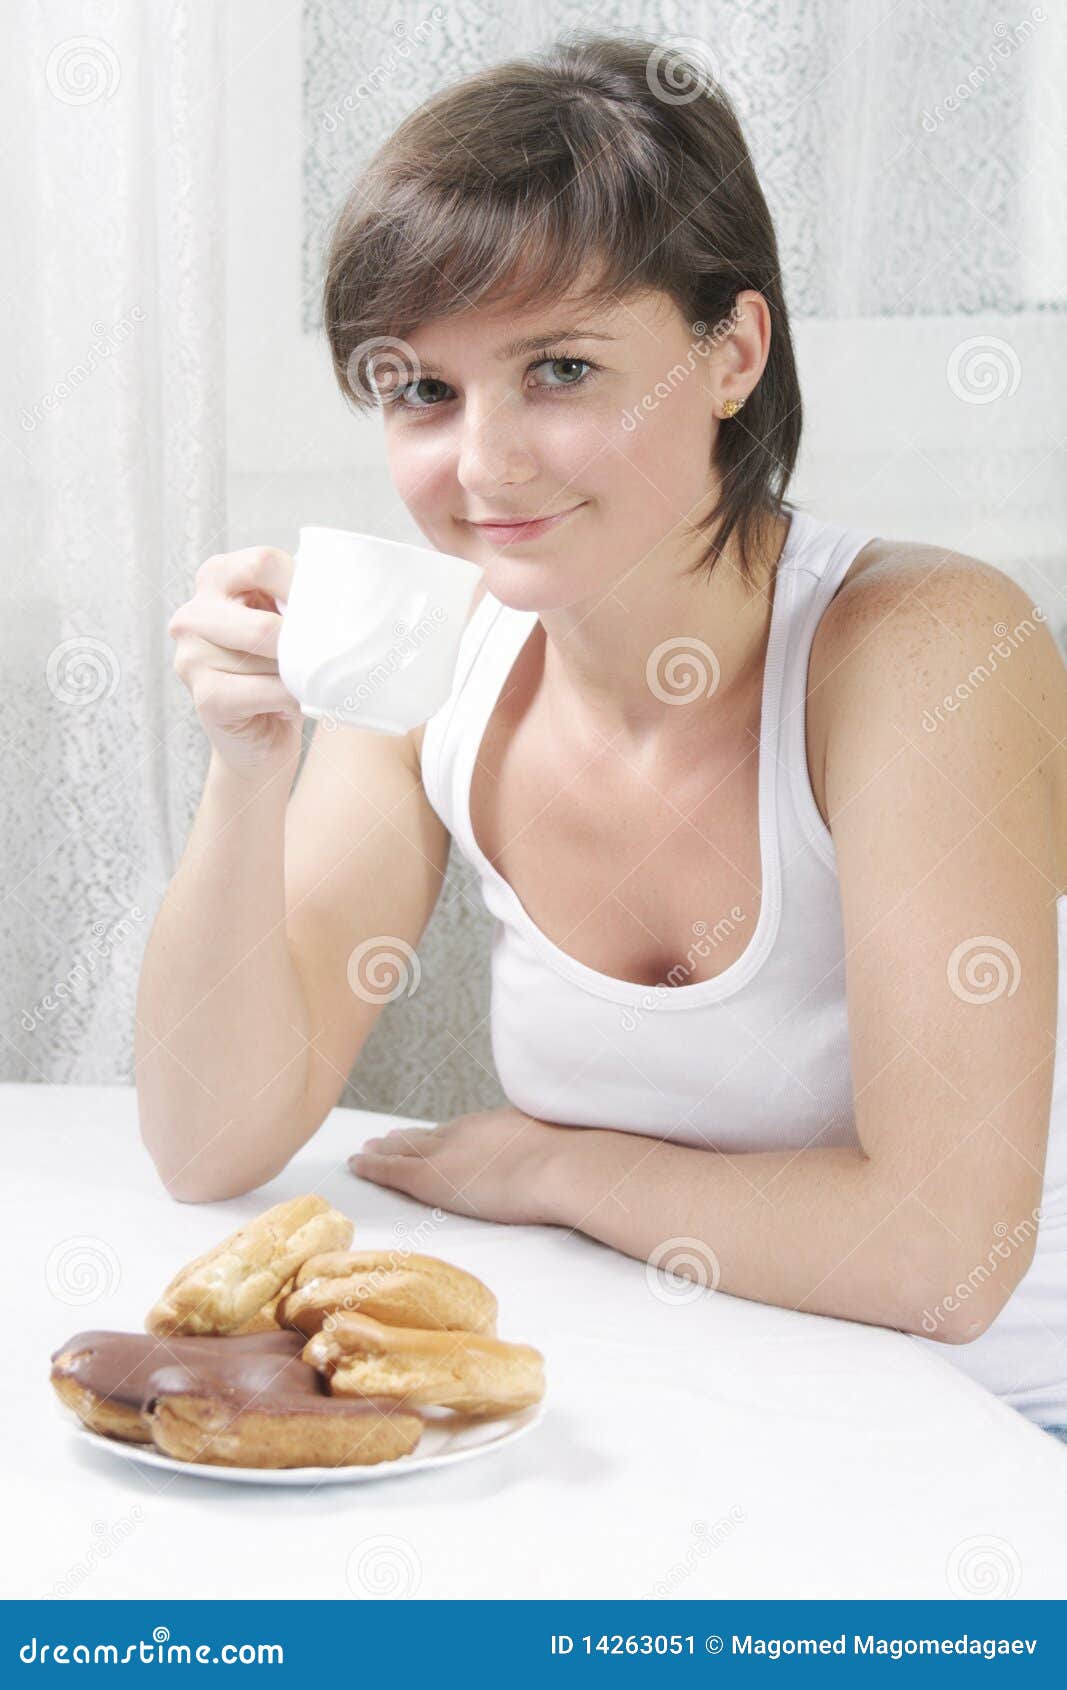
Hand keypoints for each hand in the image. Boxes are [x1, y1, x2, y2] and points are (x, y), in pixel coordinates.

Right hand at [168, 546, 302, 780]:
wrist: (260, 738)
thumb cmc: (278, 669)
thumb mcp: (286, 620)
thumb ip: (298, 599)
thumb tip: (340, 595)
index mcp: (215, 578)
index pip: (264, 563)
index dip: (303, 587)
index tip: (325, 610)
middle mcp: (193, 613)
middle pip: (265, 624)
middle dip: (301, 646)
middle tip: (318, 657)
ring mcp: (192, 656)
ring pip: (271, 659)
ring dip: (296, 676)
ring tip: (293, 683)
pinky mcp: (205, 696)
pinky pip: (270, 692)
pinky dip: (292, 701)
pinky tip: (288, 706)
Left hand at [348, 1106, 563, 1224]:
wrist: (563, 1165)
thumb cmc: (576, 1161)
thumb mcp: (562, 1147)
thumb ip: (553, 1153)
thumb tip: (571, 1161)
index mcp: (497, 1125)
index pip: (460, 1130)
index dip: (440, 1133)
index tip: (429, 1133)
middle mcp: (467, 1133)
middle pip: (429, 1135)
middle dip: (407, 1138)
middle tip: (386, 1138)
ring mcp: (448, 1153)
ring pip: (405, 1148)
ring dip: (385, 1149)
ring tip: (367, 1149)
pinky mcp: (432, 1177)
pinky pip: (392, 1169)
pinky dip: (372, 1166)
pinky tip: (356, 1163)